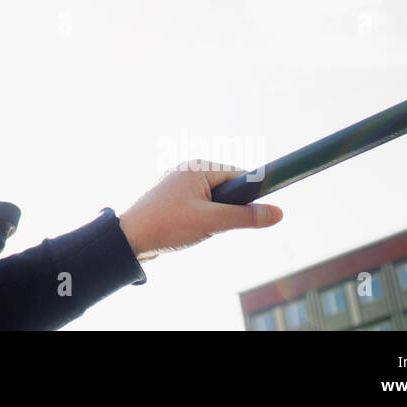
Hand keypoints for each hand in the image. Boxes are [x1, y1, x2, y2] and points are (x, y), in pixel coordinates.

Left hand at [117, 161, 282, 262]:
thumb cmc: (168, 225)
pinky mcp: (173, 200)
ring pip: (213, 202)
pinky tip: (186, 232)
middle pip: (227, 189)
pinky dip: (200, 221)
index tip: (258, 212)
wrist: (129, 239)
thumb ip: (245, 217)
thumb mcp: (212, 222)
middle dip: (228, 211)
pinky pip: (199, 208)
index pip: (239, 175)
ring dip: (214, 219)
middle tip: (215, 226)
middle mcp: (189, 171)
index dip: (250, 195)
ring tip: (195, 230)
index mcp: (198, 168)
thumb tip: (277, 213)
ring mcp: (179, 185)